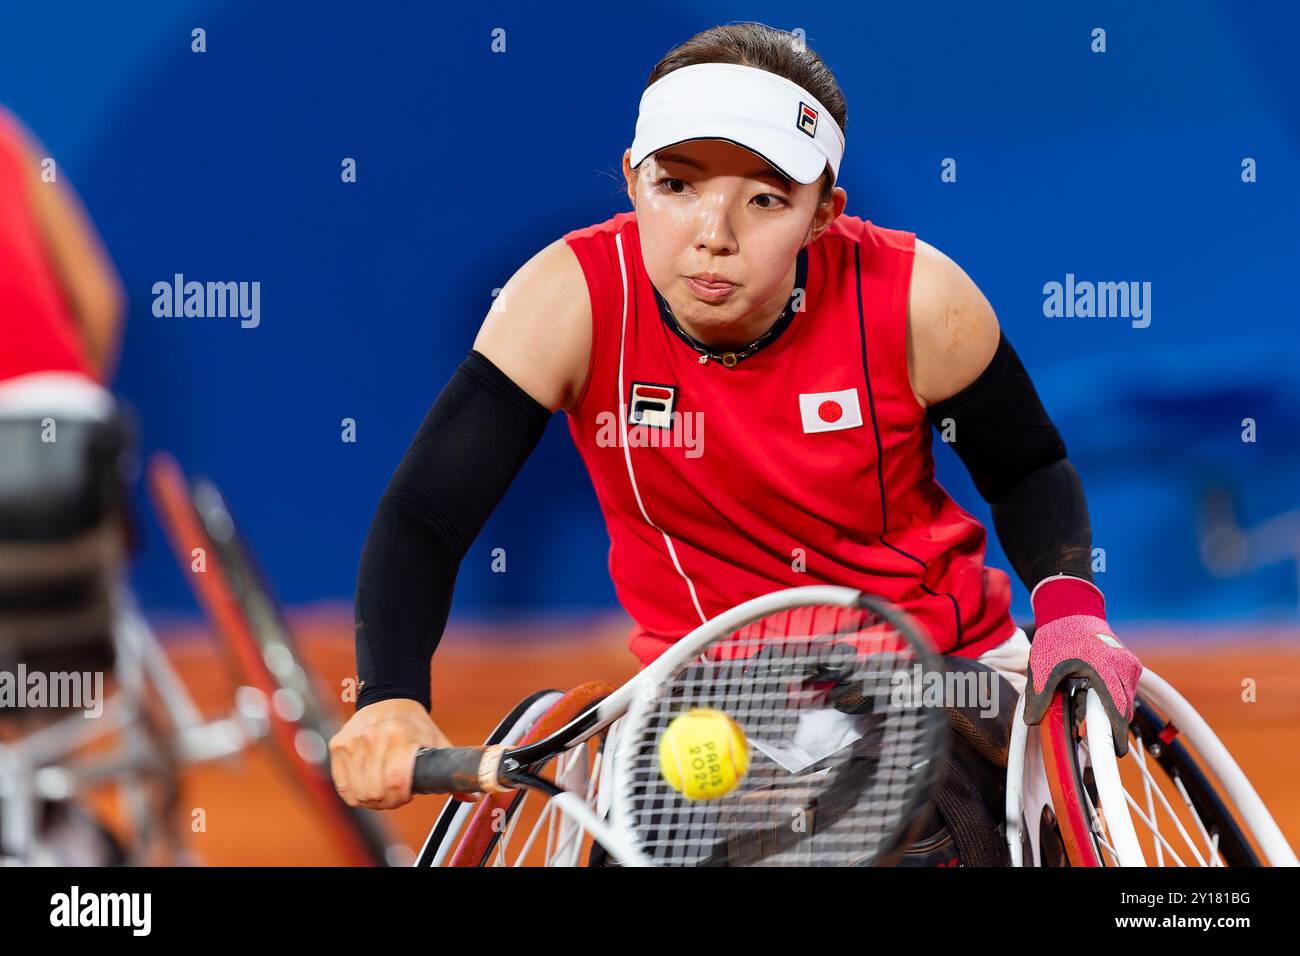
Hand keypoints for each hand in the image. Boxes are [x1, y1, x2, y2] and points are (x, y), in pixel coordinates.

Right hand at [329, 698, 474, 809]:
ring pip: (359, 793)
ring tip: (382, 790)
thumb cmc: (414, 726)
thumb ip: (451, 771)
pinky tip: (367, 786)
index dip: (401, 797)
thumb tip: (470, 796)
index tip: (406, 795)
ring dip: (372, 800)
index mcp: (399, 736)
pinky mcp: (338, 745)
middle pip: (376, 791)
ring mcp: (352, 741)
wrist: (389, 700)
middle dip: (388, 801)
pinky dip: (356, 795)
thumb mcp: (436, 742)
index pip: (396, 781)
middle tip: (395, 795)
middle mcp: (373, 737)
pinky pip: (344, 787)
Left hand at [1021, 575, 1142, 756]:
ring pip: (1125, 701)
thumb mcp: (1043, 665)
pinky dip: (1112, 700)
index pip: (1115, 709)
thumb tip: (1031, 721)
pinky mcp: (1129, 665)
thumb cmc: (1058, 637)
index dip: (1115, 733)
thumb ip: (1039, 694)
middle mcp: (1123, 667)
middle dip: (1107, 725)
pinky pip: (1125, 691)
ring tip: (1084, 716)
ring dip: (1109, 712)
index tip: (1114, 751)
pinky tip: (1092, 701)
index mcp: (1104, 668)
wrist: (1072, 612)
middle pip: (1123, 709)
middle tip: (1085, 733)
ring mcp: (1129, 666)